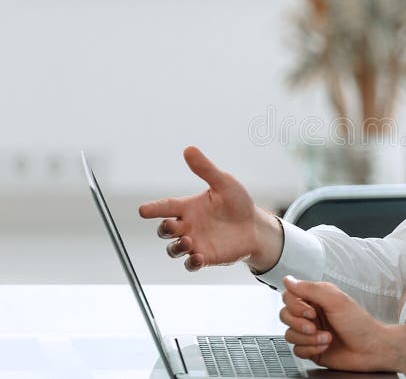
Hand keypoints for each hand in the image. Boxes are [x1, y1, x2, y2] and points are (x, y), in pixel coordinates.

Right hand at [138, 146, 282, 271]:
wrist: (255, 226)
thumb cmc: (237, 203)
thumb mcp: (224, 183)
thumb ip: (206, 169)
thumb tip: (189, 149)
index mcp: (189, 207)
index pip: (166, 206)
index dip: (154, 208)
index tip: (143, 210)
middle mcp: (188, 225)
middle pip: (165, 230)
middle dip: (164, 228)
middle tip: (172, 225)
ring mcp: (195, 242)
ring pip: (174, 249)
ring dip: (176, 247)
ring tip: (188, 241)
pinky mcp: (206, 256)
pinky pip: (191, 264)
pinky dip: (191, 263)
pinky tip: (198, 257)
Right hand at [280, 277, 405, 374]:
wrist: (371, 349)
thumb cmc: (360, 323)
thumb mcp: (336, 300)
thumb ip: (310, 289)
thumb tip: (289, 280)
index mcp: (317, 298)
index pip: (290, 296)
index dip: (295, 305)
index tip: (310, 311)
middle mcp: (312, 313)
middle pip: (285, 315)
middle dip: (299, 323)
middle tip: (315, 326)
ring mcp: (311, 332)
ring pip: (289, 334)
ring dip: (308, 338)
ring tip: (325, 337)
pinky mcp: (311, 348)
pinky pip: (297, 349)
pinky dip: (311, 349)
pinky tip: (325, 346)